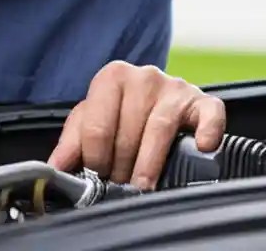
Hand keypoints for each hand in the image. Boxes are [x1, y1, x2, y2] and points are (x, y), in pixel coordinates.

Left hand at [47, 61, 225, 189]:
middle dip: (121, 167)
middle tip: (119, 187)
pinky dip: (207, 131)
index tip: (98, 177)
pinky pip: (209, 114)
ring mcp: (175, 87)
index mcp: (112, 77)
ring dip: (149, 163)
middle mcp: (144, 77)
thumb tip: (55, 168)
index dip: (96, 159)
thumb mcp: (92, 122)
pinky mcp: (203, 101)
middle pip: (127, 132)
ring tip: (143, 186)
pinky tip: (201, 146)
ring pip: (159, 129)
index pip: (98, 126)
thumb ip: (72, 143)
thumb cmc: (123, 113)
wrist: (158, 100)